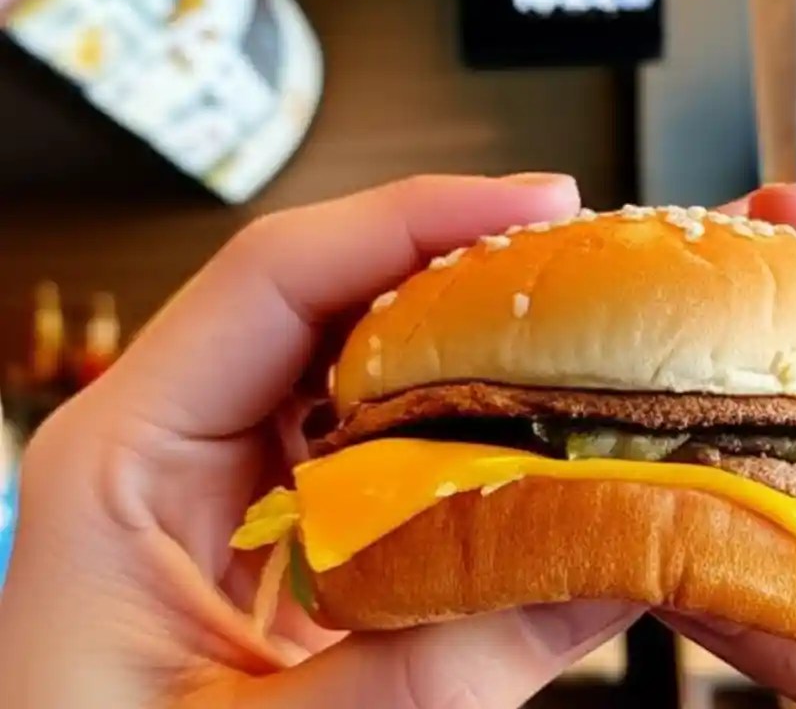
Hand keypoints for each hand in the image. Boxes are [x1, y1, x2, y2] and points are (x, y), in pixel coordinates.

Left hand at [0, 175, 641, 707]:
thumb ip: (426, 671)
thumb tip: (595, 581)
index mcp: (124, 459)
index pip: (273, 278)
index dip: (410, 222)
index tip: (528, 208)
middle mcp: (176, 444)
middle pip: (331, 301)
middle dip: (464, 273)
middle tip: (583, 270)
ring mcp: (232, 483)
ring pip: (366, 368)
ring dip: (474, 351)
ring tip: (576, 346)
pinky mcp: (284, 529)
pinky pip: (385, 446)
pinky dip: (466, 435)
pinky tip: (532, 446)